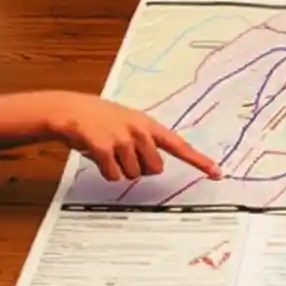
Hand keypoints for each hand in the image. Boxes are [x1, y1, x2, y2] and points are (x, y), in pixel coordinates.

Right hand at [44, 92, 221, 180]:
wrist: (68, 110)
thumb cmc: (100, 118)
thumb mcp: (128, 122)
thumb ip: (146, 141)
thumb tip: (155, 167)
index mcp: (148, 125)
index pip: (179, 145)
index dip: (198, 161)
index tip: (216, 172)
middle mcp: (139, 131)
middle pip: (154, 169)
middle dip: (140, 167)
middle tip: (123, 153)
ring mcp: (122, 139)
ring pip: (133, 175)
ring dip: (119, 168)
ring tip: (107, 149)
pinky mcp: (104, 148)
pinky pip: (114, 175)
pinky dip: (105, 171)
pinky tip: (97, 155)